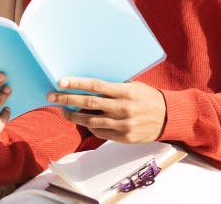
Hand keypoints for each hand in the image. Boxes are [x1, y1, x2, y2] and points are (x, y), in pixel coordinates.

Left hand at [49, 77, 166, 142]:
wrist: (169, 116)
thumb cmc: (148, 97)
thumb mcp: (133, 86)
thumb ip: (112, 87)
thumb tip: (88, 85)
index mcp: (124, 91)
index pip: (94, 86)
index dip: (76, 84)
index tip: (60, 82)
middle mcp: (122, 108)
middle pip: (88, 103)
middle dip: (67, 100)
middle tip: (51, 97)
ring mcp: (123, 125)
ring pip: (91, 121)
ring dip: (74, 116)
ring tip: (63, 111)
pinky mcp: (124, 137)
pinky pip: (101, 133)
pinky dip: (90, 127)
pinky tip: (83, 122)